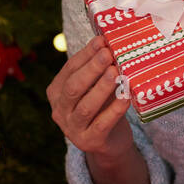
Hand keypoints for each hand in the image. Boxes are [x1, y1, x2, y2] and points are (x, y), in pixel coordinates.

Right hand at [47, 35, 134, 157]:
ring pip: (85, 107)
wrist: (110, 142)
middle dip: (91, 69)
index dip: (85, 55)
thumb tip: (109, 42)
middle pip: (73, 87)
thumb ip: (99, 69)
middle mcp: (59, 111)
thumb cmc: (104, 107)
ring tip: (115, 73)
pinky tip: (126, 96)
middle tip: (108, 54)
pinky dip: (114, 109)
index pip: (69, 70)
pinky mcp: (89, 141)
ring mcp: (72, 129)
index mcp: (57, 92)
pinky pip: (102, 123)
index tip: (102, 41)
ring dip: (101, 88)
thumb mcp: (97, 87)